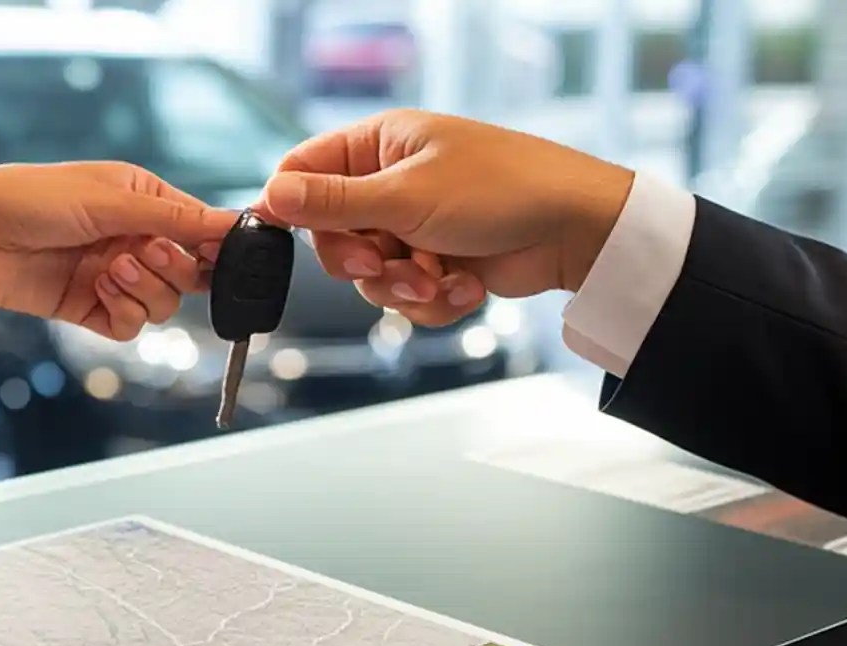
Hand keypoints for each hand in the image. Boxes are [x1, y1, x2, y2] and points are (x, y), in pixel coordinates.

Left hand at [0, 161, 237, 339]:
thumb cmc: (28, 199)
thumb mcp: (109, 200)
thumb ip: (173, 219)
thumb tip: (233, 223)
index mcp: (143, 200)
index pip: (200, 228)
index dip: (215, 246)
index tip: (221, 256)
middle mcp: (133, 239)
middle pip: (189, 273)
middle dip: (173, 267)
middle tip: (143, 254)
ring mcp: (113, 276)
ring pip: (165, 304)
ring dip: (145, 290)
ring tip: (110, 270)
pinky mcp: (91, 308)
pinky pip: (133, 325)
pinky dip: (124, 312)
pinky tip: (97, 290)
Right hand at [258, 110, 633, 325]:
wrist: (576, 231)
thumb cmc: (501, 190)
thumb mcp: (405, 196)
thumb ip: (333, 202)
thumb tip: (270, 194)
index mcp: (378, 146)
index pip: (305, 171)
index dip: (292, 207)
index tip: (287, 237)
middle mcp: (391, 183)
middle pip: (331, 235)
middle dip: (358, 262)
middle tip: (380, 264)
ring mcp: (415, 225)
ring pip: (369, 274)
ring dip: (400, 286)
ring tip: (436, 279)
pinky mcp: (438, 263)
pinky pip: (406, 294)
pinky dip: (432, 299)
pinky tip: (464, 287)